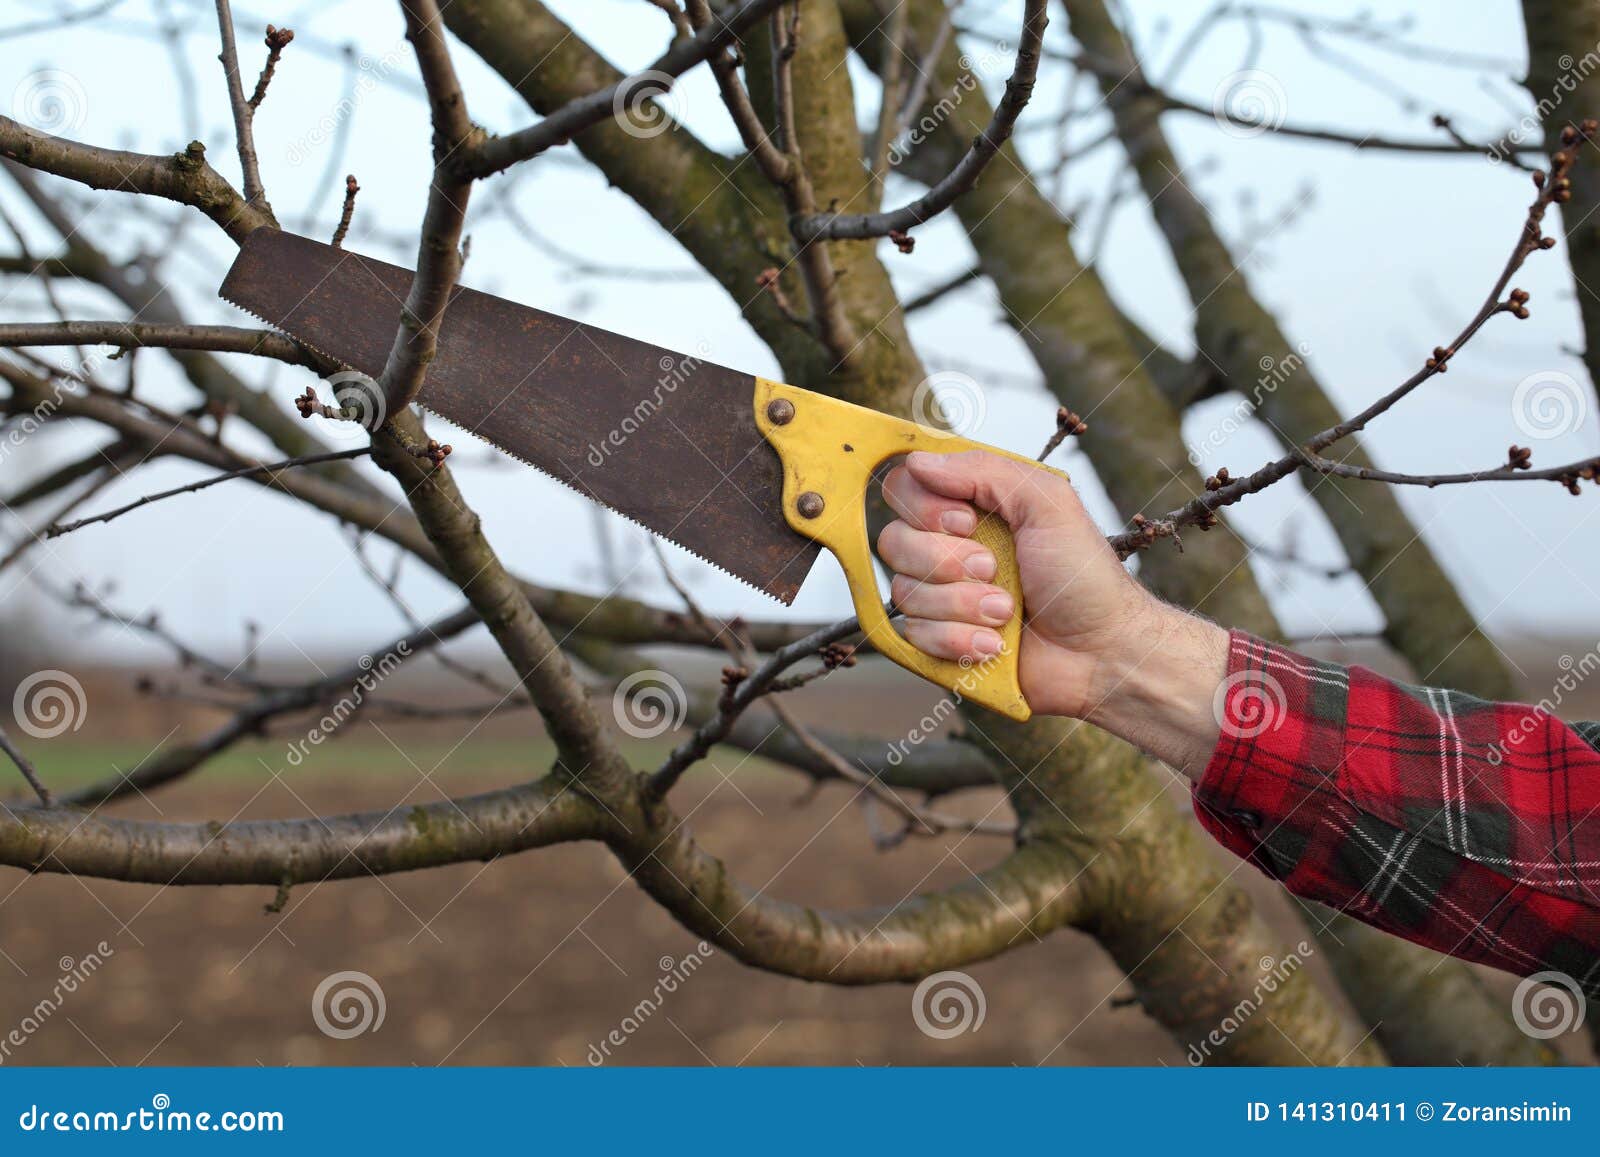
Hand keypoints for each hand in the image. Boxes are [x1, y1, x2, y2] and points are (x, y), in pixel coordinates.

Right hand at [877, 451, 1228, 774]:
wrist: (1102, 652)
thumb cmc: (1084, 576)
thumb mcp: (1047, 503)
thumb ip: (984, 470)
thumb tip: (918, 460)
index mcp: (971, 507)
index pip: (905, 488)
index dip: (923, 505)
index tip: (966, 521)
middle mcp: (950, 548)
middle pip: (893, 541)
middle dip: (945, 560)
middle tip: (993, 569)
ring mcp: (944, 596)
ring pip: (905, 592)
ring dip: (961, 604)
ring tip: (1006, 612)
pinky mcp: (941, 642)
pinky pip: (914, 636)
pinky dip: (958, 640)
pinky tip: (995, 644)